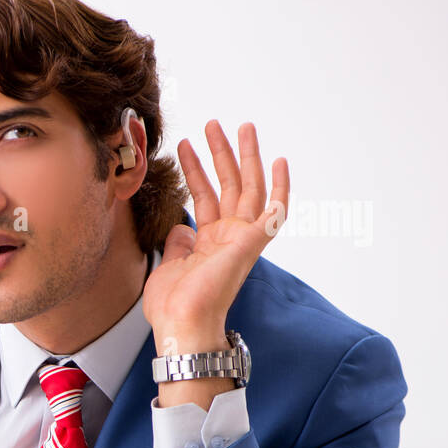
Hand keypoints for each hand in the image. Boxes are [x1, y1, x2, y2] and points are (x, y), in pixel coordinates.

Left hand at [142, 120, 288, 349]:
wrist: (182, 324)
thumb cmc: (172, 305)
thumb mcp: (167, 265)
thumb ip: (177, 243)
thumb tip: (179, 227)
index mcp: (208, 243)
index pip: (204, 197)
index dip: (195, 171)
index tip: (186, 147)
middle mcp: (228, 238)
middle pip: (228, 185)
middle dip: (221, 153)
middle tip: (214, 124)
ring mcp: (242, 239)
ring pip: (247, 187)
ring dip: (241, 156)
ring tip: (233, 125)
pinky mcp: (254, 242)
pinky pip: (275, 210)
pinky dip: (280, 186)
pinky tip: (279, 161)